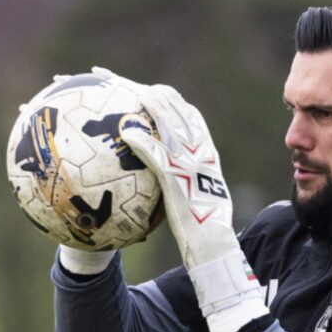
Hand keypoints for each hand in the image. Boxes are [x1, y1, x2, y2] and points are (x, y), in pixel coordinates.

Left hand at [115, 81, 267, 331]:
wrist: (217, 251)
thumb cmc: (202, 232)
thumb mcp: (189, 200)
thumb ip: (174, 183)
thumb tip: (152, 179)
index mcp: (205, 153)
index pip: (186, 113)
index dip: (164, 96)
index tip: (144, 87)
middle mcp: (200, 151)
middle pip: (173, 106)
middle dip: (144, 89)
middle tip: (114, 79)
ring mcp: (191, 164)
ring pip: (166, 120)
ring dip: (141, 100)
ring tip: (116, 90)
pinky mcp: (180, 182)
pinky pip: (157, 155)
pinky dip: (141, 140)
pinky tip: (123, 132)